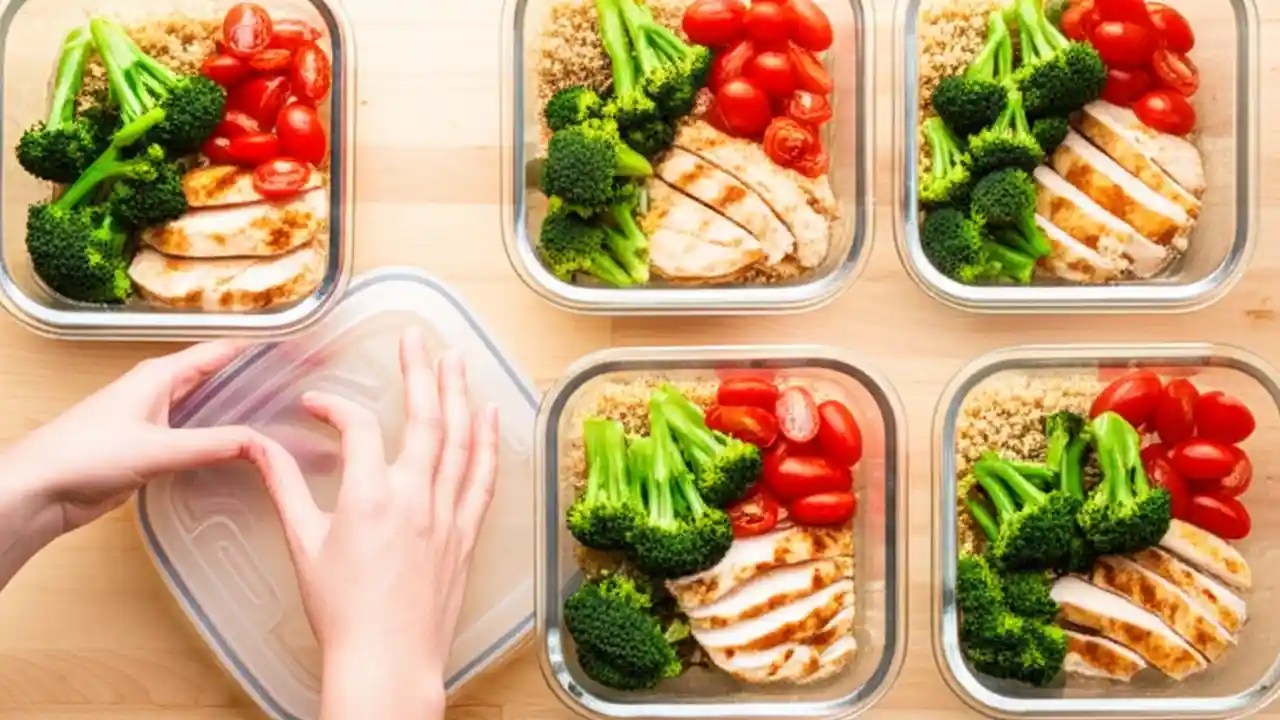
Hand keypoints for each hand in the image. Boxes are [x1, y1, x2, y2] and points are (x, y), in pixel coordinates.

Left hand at [0, 340, 304, 538]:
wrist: (39, 491)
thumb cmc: (82, 455)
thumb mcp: (158, 449)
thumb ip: (213, 445)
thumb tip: (263, 443)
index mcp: (160, 374)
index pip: (222, 350)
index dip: (261, 346)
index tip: (298, 346)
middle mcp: (160, 390)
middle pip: (220, 375)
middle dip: (260, 377)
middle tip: (303, 381)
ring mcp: (156, 419)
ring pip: (211, 407)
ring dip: (244, 410)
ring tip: (286, 416)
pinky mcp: (152, 447)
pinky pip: (199, 436)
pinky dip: (225, 439)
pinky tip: (247, 451)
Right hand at [256, 329, 498, 719]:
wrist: (388, 662)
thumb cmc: (344, 613)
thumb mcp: (303, 545)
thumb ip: (283, 487)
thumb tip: (257, 447)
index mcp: (370, 496)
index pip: (358, 427)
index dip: (336, 407)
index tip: (317, 406)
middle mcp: (415, 497)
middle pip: (424, 418)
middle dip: (420, 371)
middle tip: (416, 338)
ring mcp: (447, 514)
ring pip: (460, 441)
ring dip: (459, 395)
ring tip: (456, 361)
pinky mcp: (466, 534)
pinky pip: (483, 478)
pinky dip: (487, 444)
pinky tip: (488, 418)